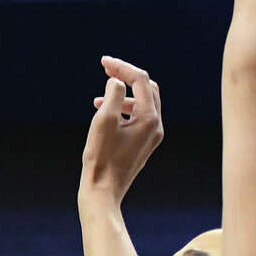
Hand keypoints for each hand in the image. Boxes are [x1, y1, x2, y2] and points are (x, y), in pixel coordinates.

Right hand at [83, 55, 162, 204]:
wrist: (102, 193)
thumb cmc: (101, 159)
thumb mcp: (104, 120)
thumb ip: (114, 94)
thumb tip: (118, 82)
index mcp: (150, 119)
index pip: (140, 80)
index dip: (122, 67)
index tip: (103, 62)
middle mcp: (155, 127)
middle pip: (147, 88)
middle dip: (126, 77)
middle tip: (106, 70)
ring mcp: (151, 137)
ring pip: (143, 103)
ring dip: (123, 94)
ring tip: (99, 99)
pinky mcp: (142, 145)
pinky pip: (138, 118)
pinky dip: (123, 110)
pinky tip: (104, 115)